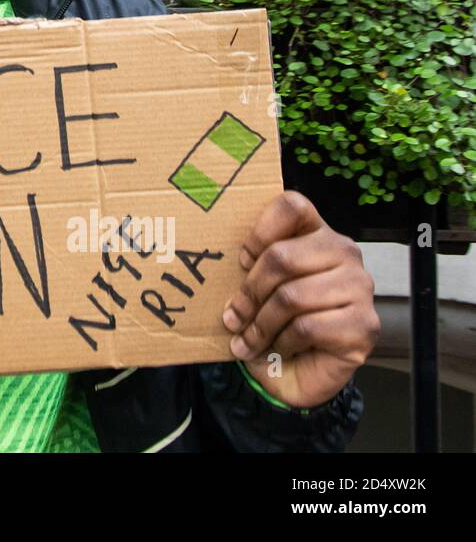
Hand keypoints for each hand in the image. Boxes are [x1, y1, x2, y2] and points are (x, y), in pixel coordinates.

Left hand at [221, 189, 379, 408]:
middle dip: (250, 292)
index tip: (241, 261)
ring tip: (247, 340)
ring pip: (292, 296)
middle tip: (232, 317)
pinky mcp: (364, 324)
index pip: (292, 205)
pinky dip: (283, 342)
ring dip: (261, 325)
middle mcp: (344, 253)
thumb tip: (214, 260)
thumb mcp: (257, 287)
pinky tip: (278, 349)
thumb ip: (247, 267)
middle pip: (283, 257)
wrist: (301, 372)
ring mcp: (359, 287)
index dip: (260, 231)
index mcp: (316, 233)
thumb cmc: (275, 321)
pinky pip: (308, 327)